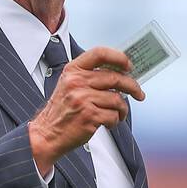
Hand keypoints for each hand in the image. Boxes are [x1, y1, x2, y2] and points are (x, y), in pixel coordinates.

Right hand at [27, 46, 144, 175]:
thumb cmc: (63, 110)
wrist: (48, 133)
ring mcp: (83, 98)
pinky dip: (115, 121)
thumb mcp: (70, 85)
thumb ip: (90, 76)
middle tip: (138, 93)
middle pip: (115, 78)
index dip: (119, 58)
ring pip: (117, 99)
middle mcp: (77, 82)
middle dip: (132, 87)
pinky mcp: (89, 116)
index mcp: (73, 70)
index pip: (100, 53)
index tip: (129, 66)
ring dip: (122, 109)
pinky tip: (108, 123)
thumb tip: (120, 74)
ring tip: (118, 114)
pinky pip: (114, 115)